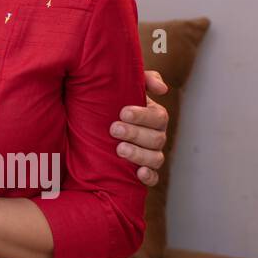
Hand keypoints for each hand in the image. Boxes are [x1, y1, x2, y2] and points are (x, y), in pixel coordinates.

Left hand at [110, 69, 169, 185]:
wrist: (95, 123)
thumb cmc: (112, 102)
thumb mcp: (124, 87)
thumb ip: (144, 79)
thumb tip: (162, 89)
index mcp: (153, 116)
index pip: (158, 116)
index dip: (142, 115)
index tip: (122, 112)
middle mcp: (156, 136)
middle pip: (156, 138)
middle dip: (135, 133)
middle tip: (114, 129)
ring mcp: (151, 155)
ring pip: (156, 158)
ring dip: (139, 154)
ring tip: (119, 149)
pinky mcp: (144, 171)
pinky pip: (154, 178)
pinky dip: (148, 176)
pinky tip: (138, 173)